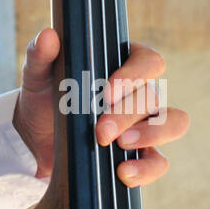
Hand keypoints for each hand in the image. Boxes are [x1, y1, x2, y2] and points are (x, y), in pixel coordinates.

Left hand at [12, 27, 188, 186]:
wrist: (36, 137)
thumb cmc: (44, 96)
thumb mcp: (37, 75)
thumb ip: (40, 54)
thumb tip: (49, 35)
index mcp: (122, 63)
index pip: (148, 61)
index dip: (134, 75)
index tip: (107, 93)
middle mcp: (140, 92)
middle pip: (153, 95)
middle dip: (126, 114)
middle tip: (100, 131)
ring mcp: (145, 124)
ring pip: (174, 122)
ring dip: (152, 134)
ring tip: (121, 145)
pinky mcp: (140, 154)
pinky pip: (159, 161)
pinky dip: (147, 168)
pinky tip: (123, 172)